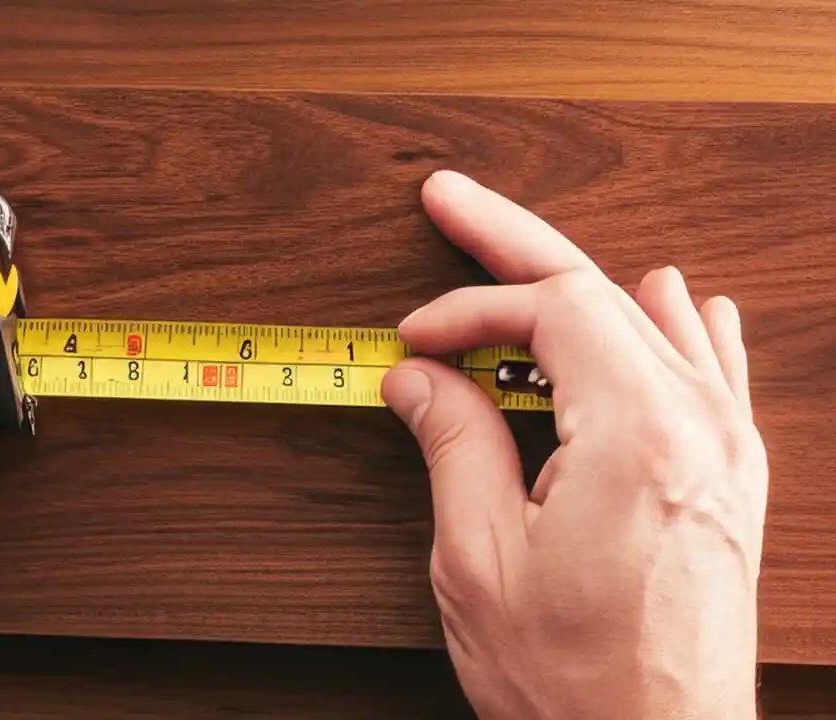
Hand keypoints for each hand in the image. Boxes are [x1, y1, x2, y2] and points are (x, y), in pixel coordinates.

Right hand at [382, 171, 767, 718]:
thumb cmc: (574, 681)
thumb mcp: (479, 560)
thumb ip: (452, 444)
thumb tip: (420, 376)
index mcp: (638, 434)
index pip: (552, 308)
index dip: (469, 305)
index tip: (413, 336)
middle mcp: (700, 423)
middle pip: (602, 286)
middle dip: (512, 241)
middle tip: (449, 199)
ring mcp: (729, 446)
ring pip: (656, 313)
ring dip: (578, 286)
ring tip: (517, 271)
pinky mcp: (734, 475)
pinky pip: (712, 360)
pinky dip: (664, 323)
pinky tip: (654, 310)